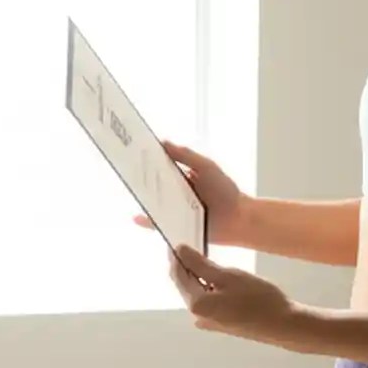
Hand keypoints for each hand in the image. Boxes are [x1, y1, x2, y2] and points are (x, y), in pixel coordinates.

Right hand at [133, 139, 253, 246]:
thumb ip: (186, 156)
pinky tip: (137, 217)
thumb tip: (163, 142)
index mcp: (181, 175)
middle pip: (154, 184)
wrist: (239, 220)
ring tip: (132, 191)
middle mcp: (175, 191)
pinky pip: (158, 224)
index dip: (147, 159)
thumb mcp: (206, 167)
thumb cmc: (225, 190)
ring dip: (144, 198)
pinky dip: (147, 221)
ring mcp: (174, 209)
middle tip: (127, 171)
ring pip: (154, 203)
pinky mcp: (176, 226)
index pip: (159, 165)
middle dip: (141, 178)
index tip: (131, 152)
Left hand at [168, 244, 307, 347]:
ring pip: (195, 292)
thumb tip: (179, 250)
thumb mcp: (228, 275)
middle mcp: (197, 315)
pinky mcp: (220, 324)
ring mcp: (208, 322)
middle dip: (185, 265)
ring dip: (196, 275)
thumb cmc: (258, 298)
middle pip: (184, 285)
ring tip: (204, 258)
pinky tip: (216, 278)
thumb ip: (200, 264)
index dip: (175, 256)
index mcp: (195, 304)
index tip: (178, 239)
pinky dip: (207, 286)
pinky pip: (206, 300)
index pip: (177, 274)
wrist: (285, 325)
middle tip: (191, 245)